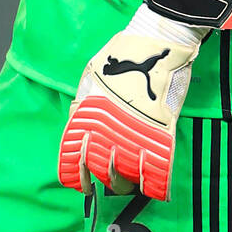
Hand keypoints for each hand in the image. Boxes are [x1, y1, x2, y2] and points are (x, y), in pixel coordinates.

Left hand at [57, 5, 203, 200]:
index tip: (82, 186)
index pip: (72, 162)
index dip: (76, 179)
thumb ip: (83, 104)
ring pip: (125, 178)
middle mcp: (104, 132)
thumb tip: (79, 121)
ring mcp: (131, 136)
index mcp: (84, 119)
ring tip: (131, 180)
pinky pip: (155, 173)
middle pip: (100, 174)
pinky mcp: (159, 135)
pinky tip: (157, 190)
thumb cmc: (119, 55)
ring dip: (127, 183)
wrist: (152, 41)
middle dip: (106, 181)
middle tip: (112, 178)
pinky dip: (156, 186)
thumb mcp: (89, 77)